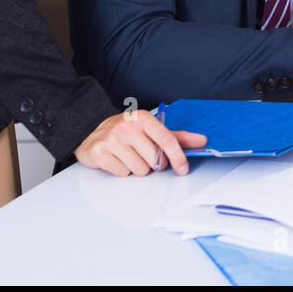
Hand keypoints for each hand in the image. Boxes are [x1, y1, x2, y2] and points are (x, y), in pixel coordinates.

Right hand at [73, 110, 206, 176]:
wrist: (91, 131)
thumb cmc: (125, 132)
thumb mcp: (150, 129)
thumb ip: (176, 136)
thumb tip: (201, 140)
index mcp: (143, 118)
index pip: (166, 139)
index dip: (178, 156)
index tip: (183, 169)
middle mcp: (127, 126)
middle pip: (154, 159)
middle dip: (153, 163)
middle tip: (143, 155)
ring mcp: (111, 139)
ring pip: (139, 169)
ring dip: (137, 168)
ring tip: (128, 157)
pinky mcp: (99, 152)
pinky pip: (122, 173)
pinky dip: (122, 171)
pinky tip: (116, 160)